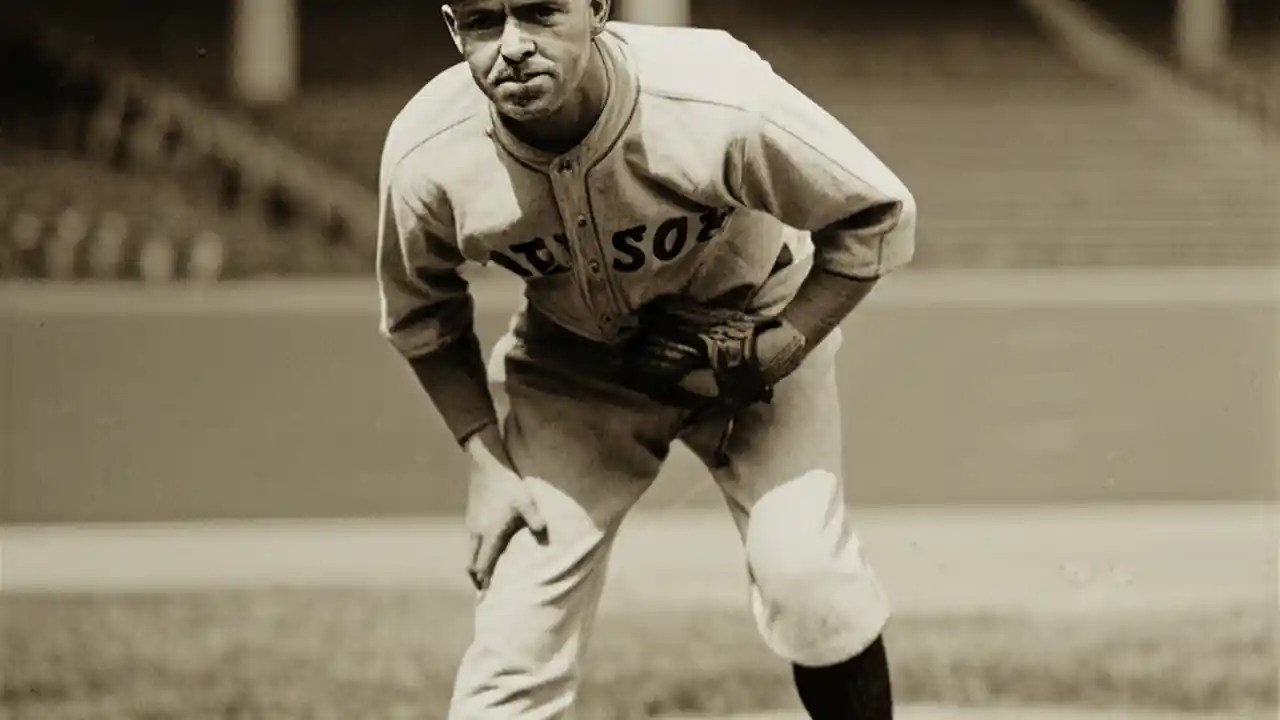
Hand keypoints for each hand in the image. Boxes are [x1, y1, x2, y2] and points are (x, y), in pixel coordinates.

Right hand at [463, 423, 546, 590]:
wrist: (486, 460)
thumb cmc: (508, 482)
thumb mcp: (526, 501)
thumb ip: (535, 520)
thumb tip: (545, 535)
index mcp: (489, 534)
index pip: (483, 565)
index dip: (484, 583)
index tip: (484, 597)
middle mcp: (476, 531)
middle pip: (472, 562)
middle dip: (477, 578)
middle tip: (483, 590)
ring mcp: (471, 521)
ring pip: (470, 550)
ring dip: (475, 563)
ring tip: (483, 573)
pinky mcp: (471, 512)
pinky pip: (471, 538)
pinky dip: (476, 549)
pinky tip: (486, 546)